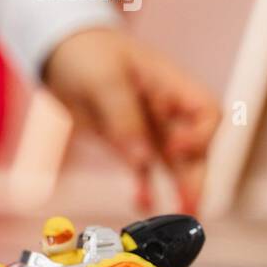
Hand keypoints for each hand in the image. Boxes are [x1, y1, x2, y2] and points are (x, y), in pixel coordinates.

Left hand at [43, 27, 220, 212]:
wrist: (59, 52)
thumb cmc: (88, 53)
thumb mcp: (104, 80)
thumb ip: (123, 118)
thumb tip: (142, 160)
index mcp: (171, 87)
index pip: (207, 114)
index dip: (199, 136)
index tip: (173, 149)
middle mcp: (167, 110)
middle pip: (195, 146)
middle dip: (197, 177)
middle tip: (192, 206)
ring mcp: (148, 128)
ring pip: (173, 164)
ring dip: (179, 189)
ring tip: (182, 215)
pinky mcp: (126, 142)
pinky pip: (142, 169)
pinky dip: (144, 186)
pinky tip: (142, 203)